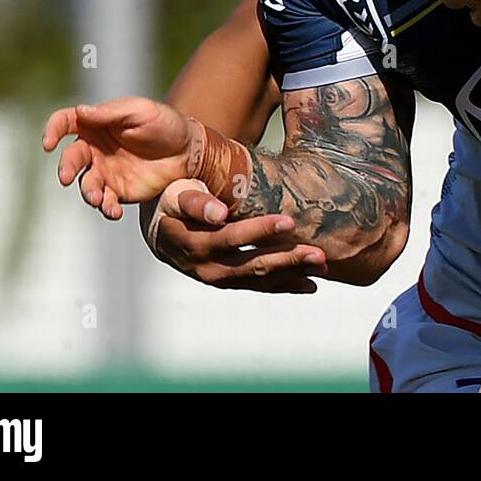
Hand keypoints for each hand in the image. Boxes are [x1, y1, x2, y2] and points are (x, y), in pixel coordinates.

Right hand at [42, 96, 193, 218]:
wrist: (188, 151)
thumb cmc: (165, 124)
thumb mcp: (142, 111)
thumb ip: (112, 112)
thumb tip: (81, 111)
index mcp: (96, 124)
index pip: (65, 122)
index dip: (52, 130)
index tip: (49, 143)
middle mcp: (94, 148)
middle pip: (70, 158)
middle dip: (66, 168)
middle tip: (67, 177)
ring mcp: (104, 171)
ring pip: (86, 185)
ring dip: (87, 193)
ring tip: (97, 198)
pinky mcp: (117, 191)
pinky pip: (105, 202)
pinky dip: (105, 208)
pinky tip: (114, 211)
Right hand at [142, 179, 327, 293]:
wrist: (159, 227)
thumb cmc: (172, 199)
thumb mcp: (176, 194)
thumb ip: (195, 202)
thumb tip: (219, 213)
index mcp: (193, 241)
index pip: (232, 238)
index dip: (261, 231)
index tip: (290, 221)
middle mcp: (205, 266)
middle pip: (251, 264)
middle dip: (287, 258)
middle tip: (318, 252)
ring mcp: (217, 278)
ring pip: (258, 279)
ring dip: (292, 273)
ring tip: (321, 266)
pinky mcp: (227, 281)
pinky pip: (258, 286)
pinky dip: (285, 285)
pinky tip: (310, 284)